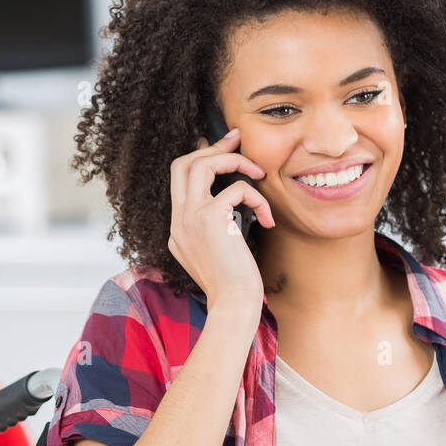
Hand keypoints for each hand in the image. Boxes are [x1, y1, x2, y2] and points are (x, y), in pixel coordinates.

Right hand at [168, 125, 274, 321]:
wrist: (233, 306)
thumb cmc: (234, 286)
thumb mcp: (219, 255)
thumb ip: (216, 230)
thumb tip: (232, 207)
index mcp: (178, 230)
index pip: (180, 182)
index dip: (202, 162)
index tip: (225, 152)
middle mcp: (178, 221)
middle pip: (181, 165)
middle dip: (211, 148)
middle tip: (236, 139)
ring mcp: (189, 219)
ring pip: (199, 165)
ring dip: (233, 161)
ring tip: (258, 173)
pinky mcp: (209, 219)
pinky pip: (236, 189)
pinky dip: (257, 198)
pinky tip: (268, 219)